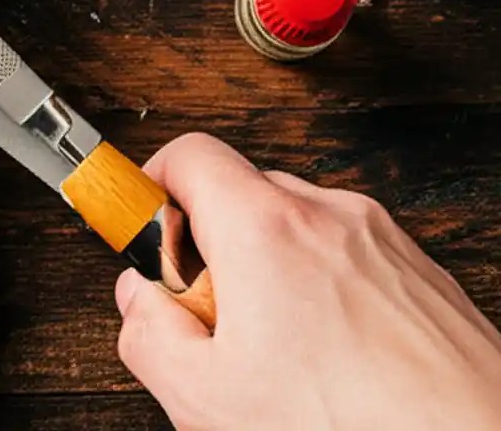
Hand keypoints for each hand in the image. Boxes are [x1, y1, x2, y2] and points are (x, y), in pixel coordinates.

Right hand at [117, 133, 500, 430]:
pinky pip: (345, 258)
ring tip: (275, 354)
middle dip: (208, 247)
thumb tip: (139, 299)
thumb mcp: (203, 395)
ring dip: (266, 273)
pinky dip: (321, 291)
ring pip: (294, 230)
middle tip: (207, 317)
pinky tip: (328, 362)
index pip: (189, 156)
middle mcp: (328, 215)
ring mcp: (382, 240)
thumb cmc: (350, 426)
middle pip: (239, 194)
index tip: (138, 229)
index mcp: (265, 228)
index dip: (148, 187)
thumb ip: (146, 333)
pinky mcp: (419, 271)